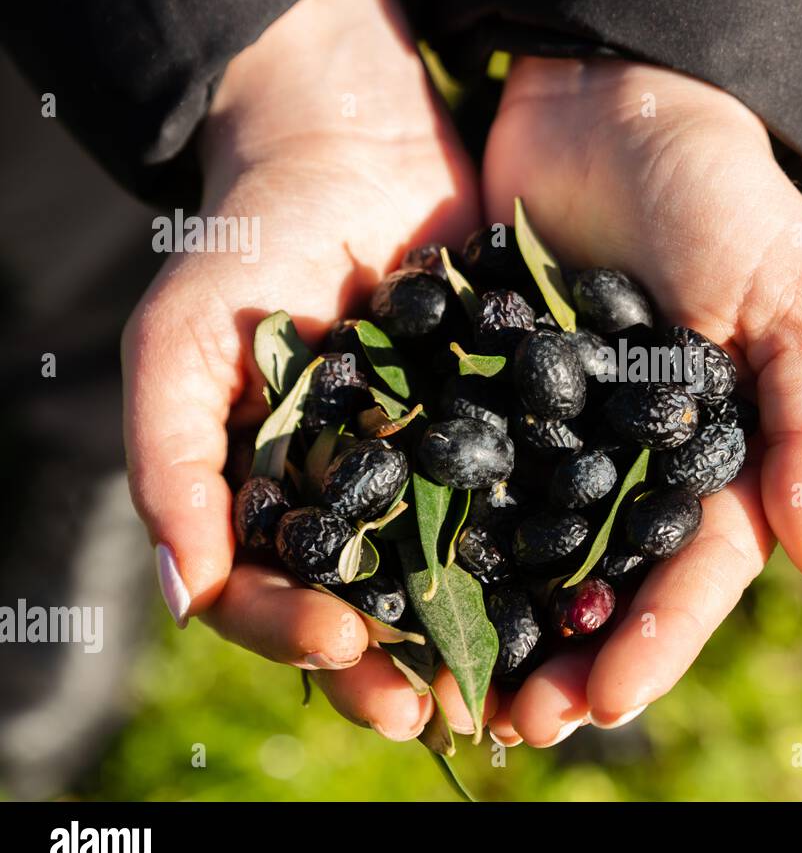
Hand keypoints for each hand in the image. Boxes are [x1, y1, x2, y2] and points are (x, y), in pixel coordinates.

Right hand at [122, 0, 485, 740]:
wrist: (354, 143)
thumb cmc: (250, 241)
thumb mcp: (183, 343)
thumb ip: (169, 461)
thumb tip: (186, 594)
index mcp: (279, 501)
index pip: (279, 596)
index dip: (301, 631)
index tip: (342, 639)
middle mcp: (365, 504)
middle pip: (378, 607)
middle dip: (402, 664)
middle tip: (437, 709)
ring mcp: (443, 471)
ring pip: (463, 573)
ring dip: (486, 634)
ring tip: (517, 682)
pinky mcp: (514, 427)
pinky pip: (534, 497)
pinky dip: (553, 544)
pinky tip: (580, 582)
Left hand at [479, 57, 801, 745]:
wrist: (614, 96)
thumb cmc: (725, 195)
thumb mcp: (796, 298)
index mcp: (724, 453)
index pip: (695, 569)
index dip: (655, 640)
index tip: (603, 700)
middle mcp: (641, 461)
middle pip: (606, 583)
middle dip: (567, 659)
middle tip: (515, 723)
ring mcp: (563, 433)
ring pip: (530, 552)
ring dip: (498, 622)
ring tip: (454, 688)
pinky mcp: (490, 393)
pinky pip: (464, 477)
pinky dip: (439, 533)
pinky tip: (401, 582)